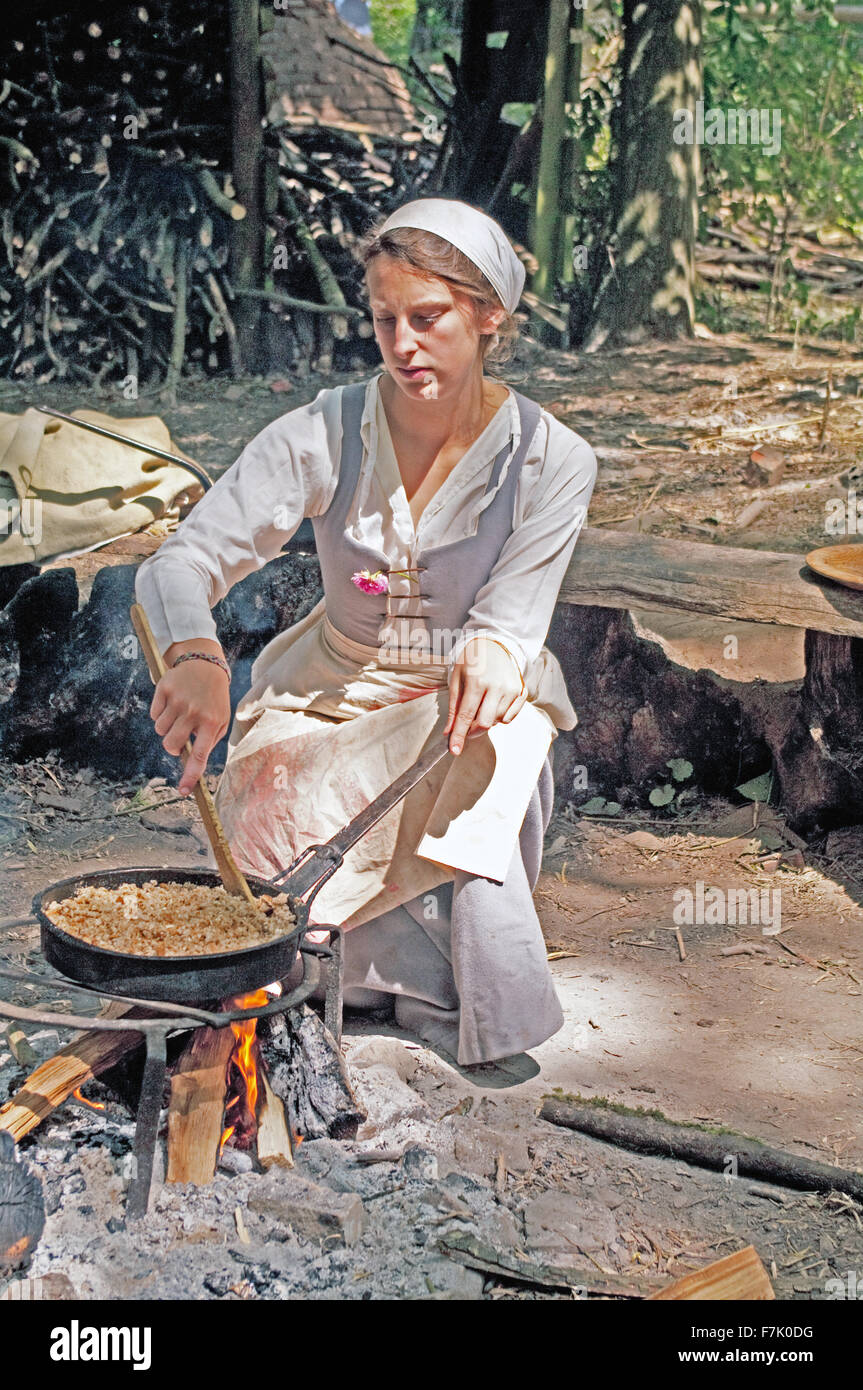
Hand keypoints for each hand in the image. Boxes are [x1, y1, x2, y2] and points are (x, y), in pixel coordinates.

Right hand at [150, 650, 230, 795]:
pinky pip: (153, 714)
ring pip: (159, 730)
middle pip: (170, 745)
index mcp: (212, 722)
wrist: (205, 665)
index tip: (184, 791)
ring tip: (179, 715)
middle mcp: (194, 712)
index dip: (191, 776)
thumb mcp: (221, 719)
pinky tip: (172, 703)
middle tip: (179, 738)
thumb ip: (208, 741)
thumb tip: (193, 764)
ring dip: (166, 728)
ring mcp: (178, 700)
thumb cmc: (214, 699)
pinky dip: (160, 713)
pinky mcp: (164, 689)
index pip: (199, 756)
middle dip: (172, 747)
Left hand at [444, 636, 526, 754]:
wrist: (494, 644)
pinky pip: (510, 717)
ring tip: (481, 706)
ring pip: (497, 721)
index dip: (459, 736)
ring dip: (486, 721)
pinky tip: (494, 704)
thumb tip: (449, 732)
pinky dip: (500, 717)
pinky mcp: (522, 691)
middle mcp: (497, 686)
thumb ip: (453, 707)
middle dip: (472, 731)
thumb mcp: (456, 679)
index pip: (466, 716)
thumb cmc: (471, 660)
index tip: (454, 750)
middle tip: (466, 727)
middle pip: (484, 723)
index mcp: (477, 681)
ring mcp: (512, 689)